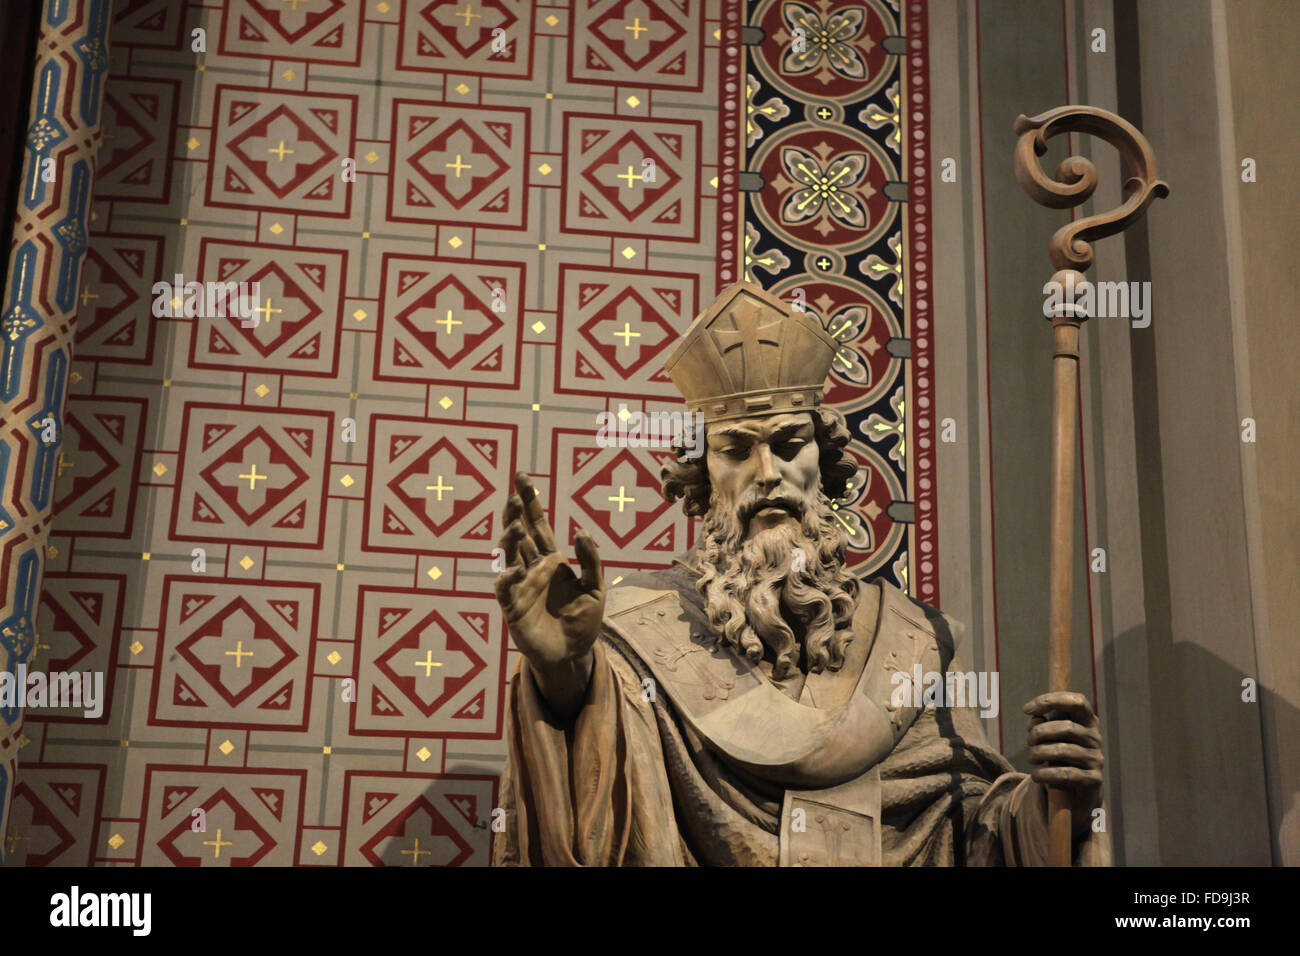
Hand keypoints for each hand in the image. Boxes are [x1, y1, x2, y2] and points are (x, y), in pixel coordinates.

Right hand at [494, 472, 604, 712]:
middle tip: (513, 495)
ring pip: (509, 557)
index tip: (523, 477)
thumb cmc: (584, 621)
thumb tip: (580, 531)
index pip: (538, 525)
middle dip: (514, 514)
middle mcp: (532, 568)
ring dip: (510, 541)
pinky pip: (505, 589)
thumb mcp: (596, 587)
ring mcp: (521, 586)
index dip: (530, 502)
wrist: (573, 655)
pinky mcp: (513, 608)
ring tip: (515, 527)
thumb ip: (591, 560)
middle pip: (519, 534)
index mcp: (552, 560)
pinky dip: (507, 579)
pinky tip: (512, 570)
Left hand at [1024, 691, 1103, 839]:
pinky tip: (1036, 776)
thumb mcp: (1048, 737)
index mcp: (1087, 721)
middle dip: (1039, 732)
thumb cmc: (1059, 756)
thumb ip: (1040, 724)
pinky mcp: (1094, 780)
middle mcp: (1095, 738)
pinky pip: (1067, 774)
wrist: (1075, 792)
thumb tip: (1036, 718)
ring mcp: (1096, 758)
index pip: (1077, 701)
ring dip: (1039, 753)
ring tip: (1031, 759)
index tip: (1026, 709)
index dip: (1051, 700)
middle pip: (1067, 726)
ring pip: (1064, 750)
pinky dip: (1046, 774)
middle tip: (1029, 741)